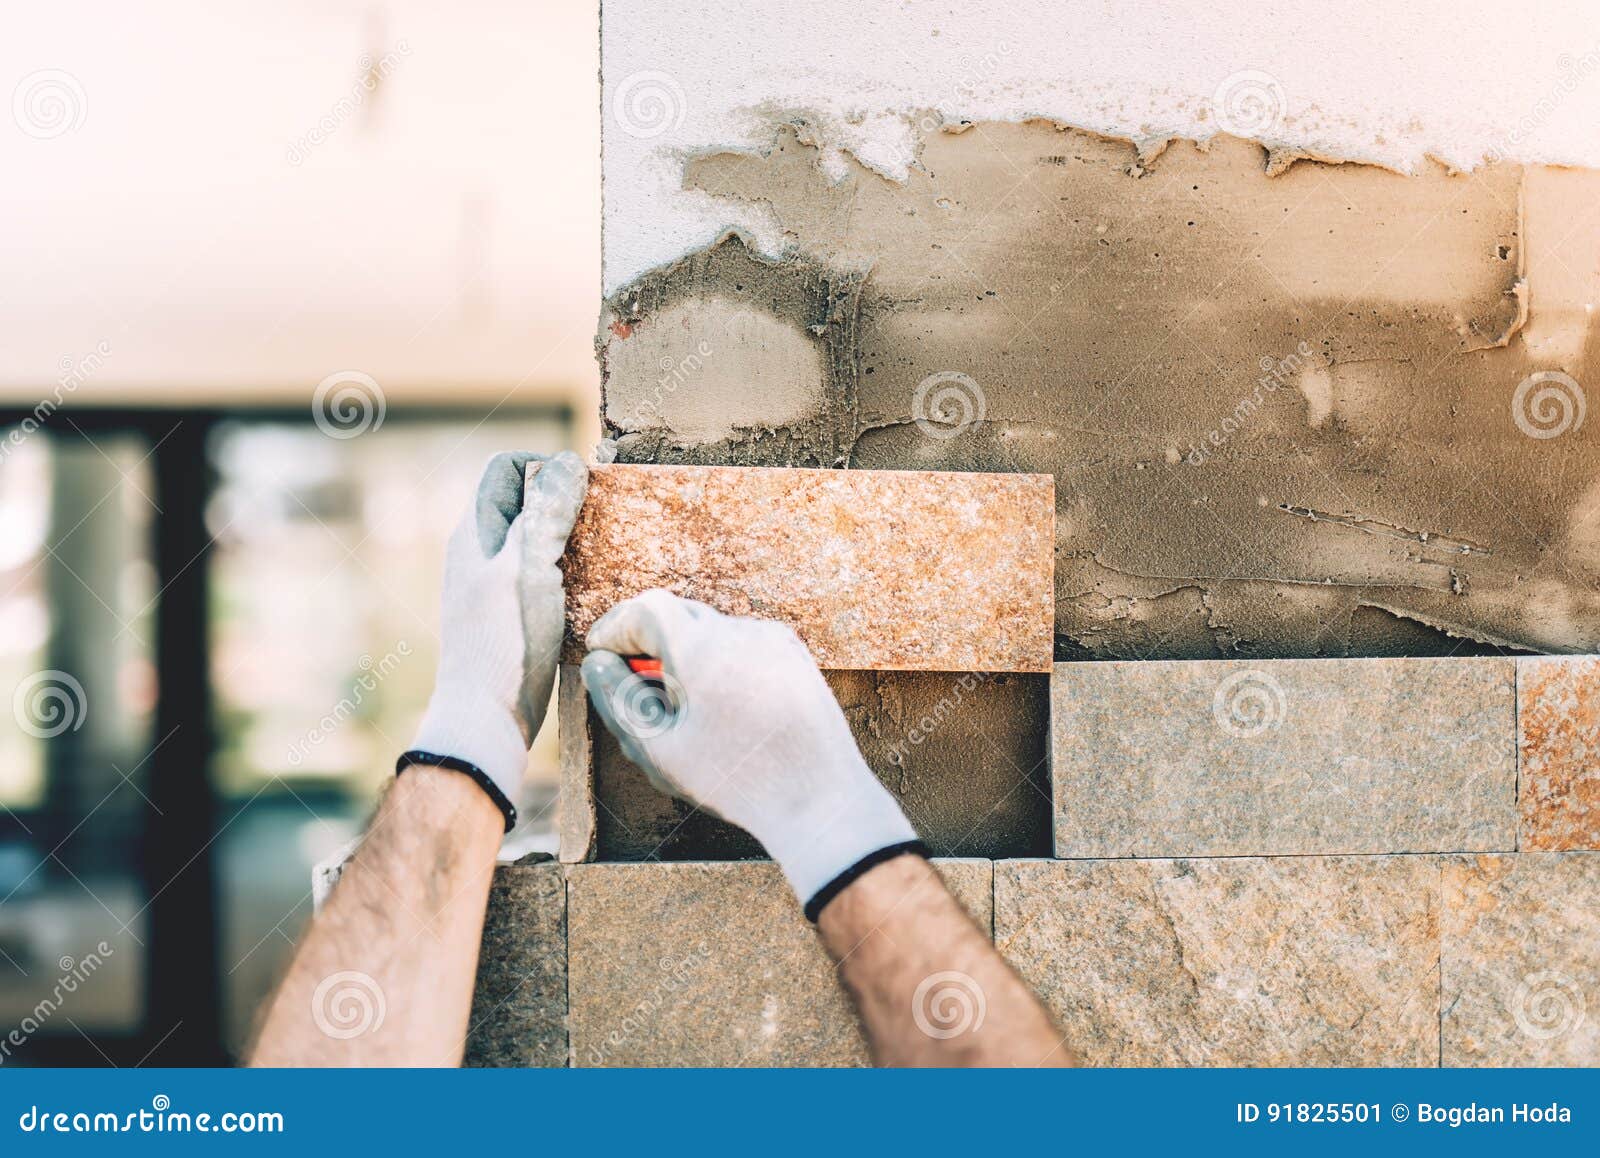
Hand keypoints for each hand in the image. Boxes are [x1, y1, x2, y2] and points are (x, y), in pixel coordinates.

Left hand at [410, 451, 587, 819]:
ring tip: (605, 554)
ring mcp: (492, 586)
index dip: (544, 465)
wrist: (485, 719)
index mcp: (475, 533)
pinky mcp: (510, 616)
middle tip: (604, 518)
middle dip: (564, 500)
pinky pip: (541, 576)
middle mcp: (479, 554)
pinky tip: (592, 593)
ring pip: (534, 541)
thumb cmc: (504, 643)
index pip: (505, 468)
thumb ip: (546, 514)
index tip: (584, 485)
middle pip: (523, 502)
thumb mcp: (528, 569)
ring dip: (569, 539)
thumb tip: (570, 462)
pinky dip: (567, 573)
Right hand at [579, 590, 917, 909]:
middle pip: (680, 615)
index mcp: (704, 647)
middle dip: (647, 642)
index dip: (616, 628)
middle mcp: (742, 631)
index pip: (646, 609)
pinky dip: (719, 664)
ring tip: (677, 708)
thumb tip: (597, 662)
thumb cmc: (734, 780)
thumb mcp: (658, 747)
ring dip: (685, 655)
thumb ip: (616, 698)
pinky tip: (719, 710)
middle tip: (628, 681)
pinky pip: (744, 647)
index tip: (600, 653)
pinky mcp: (796, 657)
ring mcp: (775, 641)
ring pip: (713, 632)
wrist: (820, 801)